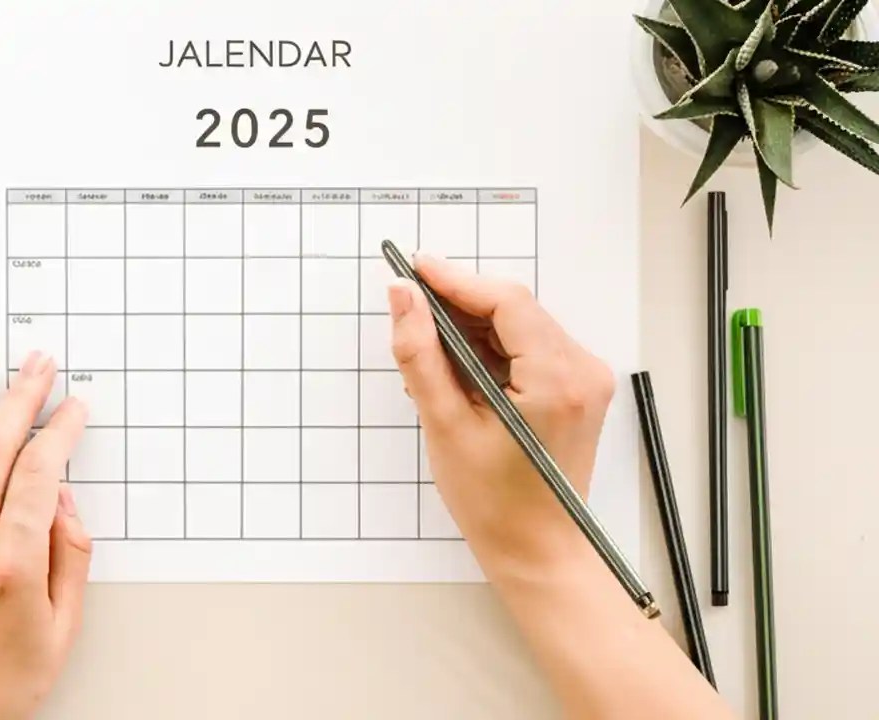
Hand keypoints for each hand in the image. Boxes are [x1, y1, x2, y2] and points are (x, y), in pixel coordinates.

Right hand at [388, 254, 615, 570]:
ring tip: (426, 357)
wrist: (537, 553)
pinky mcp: (576, 390)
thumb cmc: (496, 505)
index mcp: (559, 379)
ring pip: (518, 328)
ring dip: (471, 332)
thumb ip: (420, 354)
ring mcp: (584, 380)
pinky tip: (454, 372)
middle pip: (513, 311)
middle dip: (458, 306)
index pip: (505, 302)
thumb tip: (403, 299)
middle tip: (408, 311)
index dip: (455, 280)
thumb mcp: (446, 425)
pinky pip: (528, 350)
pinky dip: (489, 352)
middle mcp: (583, 371)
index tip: (413, 271)